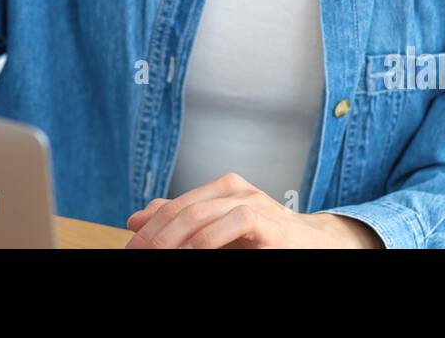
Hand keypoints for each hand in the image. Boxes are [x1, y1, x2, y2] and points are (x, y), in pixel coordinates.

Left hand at [124, 172, 383, 247]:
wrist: (314, 245)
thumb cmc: (265, 240)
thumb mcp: (219, 230)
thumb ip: (182, 221)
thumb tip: (137, 217)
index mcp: (220, 188)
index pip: (172, 207)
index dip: (148, 229)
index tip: (129, 248)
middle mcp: (235, 189)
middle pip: (182, 210)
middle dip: (155, 237)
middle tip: (136, 255)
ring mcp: (253, 202)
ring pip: (201, 214)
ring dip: (174, 240)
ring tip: (159, 257)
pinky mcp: (269, 221)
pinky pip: (234, 221)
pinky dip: (209, 238)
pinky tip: (193, 251)